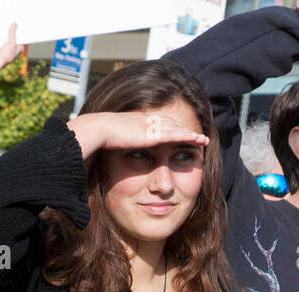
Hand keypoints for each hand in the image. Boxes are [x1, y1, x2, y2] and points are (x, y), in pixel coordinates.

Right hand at [0, 20, 22, 66]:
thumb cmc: (5, 56)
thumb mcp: (11, 44)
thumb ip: (12, 33)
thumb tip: (14, 24)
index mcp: (19, 47)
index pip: (23, 37)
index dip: (23, 30)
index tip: (24, 22)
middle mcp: (13, 44)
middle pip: (15, 33)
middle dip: (15, 26)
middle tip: (17, 18)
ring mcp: (6, 41)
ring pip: (8, 31)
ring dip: (8, 26)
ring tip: (10, 17)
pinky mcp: (0, 39)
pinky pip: (1, 31)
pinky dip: (1, 27)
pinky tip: (2, 20)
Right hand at [67, 110, 208, 161]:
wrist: (97, 130)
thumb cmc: (95, 140)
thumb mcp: (107, 146)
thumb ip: (113, 151)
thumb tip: (107, 162)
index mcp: (134, 125)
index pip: (156, 126)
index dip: (168, 130)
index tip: (177, 135)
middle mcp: (145, 121)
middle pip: (170, 124)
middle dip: (183, 129)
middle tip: (197, 135)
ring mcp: (151, 125)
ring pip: (176, 128)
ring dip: (191, 133)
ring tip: (203, 138)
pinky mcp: (155, 132)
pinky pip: (177, 134)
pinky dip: (189, 136)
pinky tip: (200, 139)